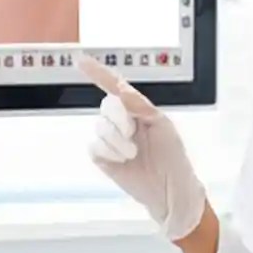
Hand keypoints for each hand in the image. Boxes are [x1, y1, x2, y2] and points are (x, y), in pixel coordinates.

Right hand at [77, 53, 206, 240]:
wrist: (170, 191)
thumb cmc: (173, 157)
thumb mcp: (163, 126)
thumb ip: (140, 106)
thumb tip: (122, 90)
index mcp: (138, 110)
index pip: (115, 87)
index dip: (97, 73)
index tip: (80, 60)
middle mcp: (122, 122)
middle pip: (107, 106)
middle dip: (120, 119)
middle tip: (135, 133)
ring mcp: (111, 140)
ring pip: (100, 127)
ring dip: (118, 140)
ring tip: (134, 154)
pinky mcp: (103, 158)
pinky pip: (95, 146)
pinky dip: (109, 152)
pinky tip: (123, 161)